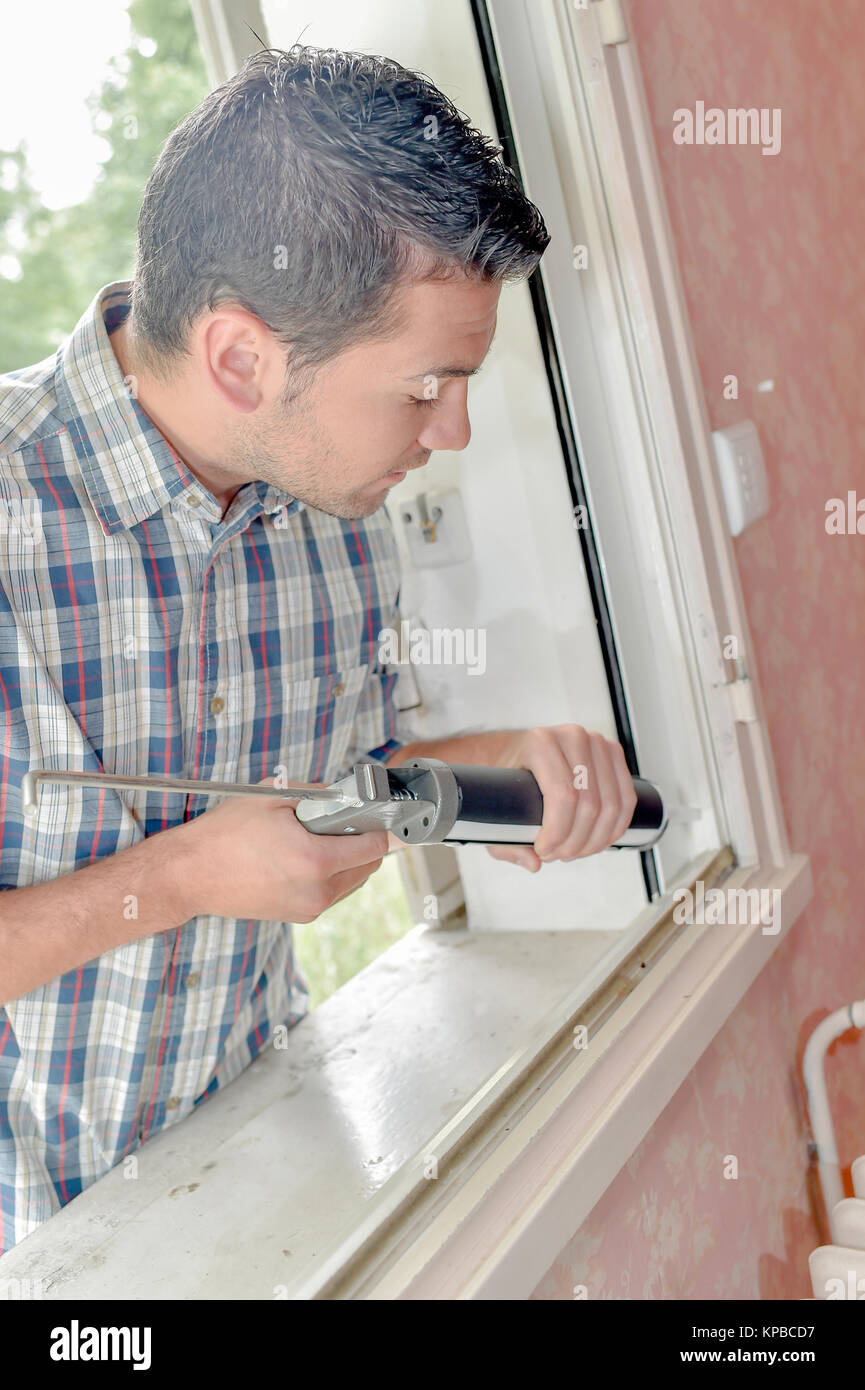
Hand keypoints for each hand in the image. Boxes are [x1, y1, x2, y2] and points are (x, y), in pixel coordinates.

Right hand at [168, 776, 388, 921]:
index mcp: (316, 860)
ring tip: (316, 840)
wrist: (190, 874)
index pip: (374, 847)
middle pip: (368, 867)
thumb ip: (318, 793)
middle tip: (338, 822)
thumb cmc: (225, 833)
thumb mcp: (273, 796)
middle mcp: (317, 891)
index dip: (376, 826)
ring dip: (347, 860)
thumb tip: (346, 795)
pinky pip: (331, 893)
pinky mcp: (298, 916)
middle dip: (361, 842)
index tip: (369, 814)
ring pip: (351, 882)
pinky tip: (304, 857)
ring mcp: (308, 908)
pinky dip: (329, 875)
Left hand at [484, 725, 637, 872]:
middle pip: (589, 803)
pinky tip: (598, 840)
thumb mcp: (496, 807)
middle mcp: (571, 736)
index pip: (562, 795)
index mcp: (540, 742)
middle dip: (576, 840)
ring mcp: (596, 742)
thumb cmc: (507, 777)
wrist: (516, 751)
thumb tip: (533, 863)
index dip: (558, 832)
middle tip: (557, 854)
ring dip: (596, 839)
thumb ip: (507, 841)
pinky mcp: (613, 753)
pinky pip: (627, 798)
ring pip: (611, 804)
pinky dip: (615, 827)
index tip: (544, 850)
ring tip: (574, 850)